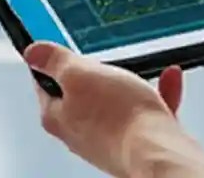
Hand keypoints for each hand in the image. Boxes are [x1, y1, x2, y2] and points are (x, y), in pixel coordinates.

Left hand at [24, 42, 203, 177]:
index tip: (62, 51)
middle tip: (107, 65)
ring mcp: (108, 140)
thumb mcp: (79, 74)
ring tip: (142, 73)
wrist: (157, 152)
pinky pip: (145, 113)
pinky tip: (169, 80)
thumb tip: (34, 52)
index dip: (52, 64)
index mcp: (57, 117)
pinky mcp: (135, 143)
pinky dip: (157, 95)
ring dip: (132, 83)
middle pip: (82, 94)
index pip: (43, 84)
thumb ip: (55, 61)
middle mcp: (79, 133)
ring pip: (118, 102)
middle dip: (99, 75)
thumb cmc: (118, 119)